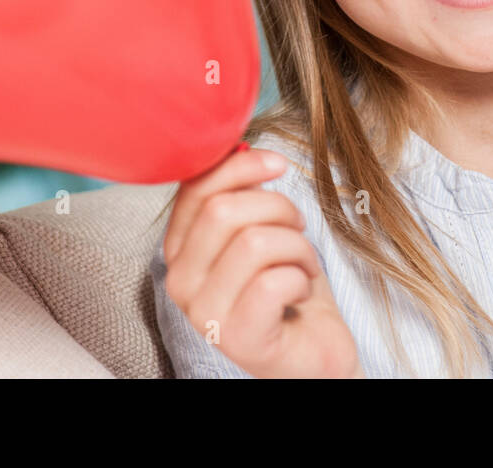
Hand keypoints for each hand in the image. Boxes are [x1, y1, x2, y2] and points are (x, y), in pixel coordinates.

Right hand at [161, 145, 362, 377]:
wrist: (312, 348)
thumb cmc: (286, 286)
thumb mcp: (260, 228)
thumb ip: (241, 192)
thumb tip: (240, 144)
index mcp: (179, 249)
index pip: (195, 188)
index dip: (241, 165)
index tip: (277, 165)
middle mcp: (180, 282)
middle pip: (223, 211)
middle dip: (277, 208)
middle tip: (297, 228)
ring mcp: (204, 314)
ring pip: (254, 243)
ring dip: (297, 246)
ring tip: (303, 263)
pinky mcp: (238, 339)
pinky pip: (273, 282)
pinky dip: (302, 277)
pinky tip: (301, 291)